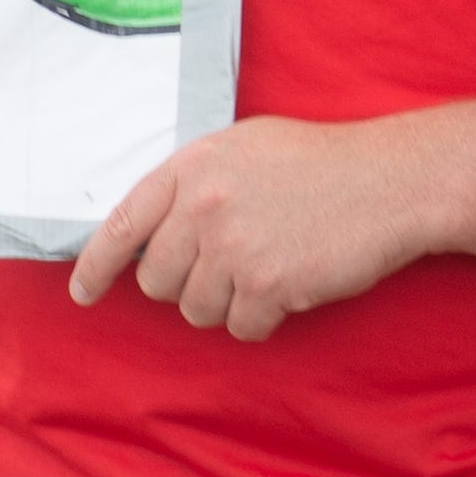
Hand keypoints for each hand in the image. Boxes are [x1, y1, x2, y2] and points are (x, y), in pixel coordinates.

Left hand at [68, 116, 455, 341]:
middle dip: (186, 285)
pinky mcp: (267, 285)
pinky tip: (292, 285)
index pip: (121, 225)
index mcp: (192, 167)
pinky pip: (241, 327)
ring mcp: (234, 248)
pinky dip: (264, 318)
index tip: (84, 292)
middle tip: (229, 267)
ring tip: (269, 268)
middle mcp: (204, 207)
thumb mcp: (244, 148)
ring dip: (228, 303)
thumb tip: (154, 233)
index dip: (96, 266)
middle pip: (157, 282)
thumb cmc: (322, 163)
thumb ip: (195, 184)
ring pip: (197, 310)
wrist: (391, 181)